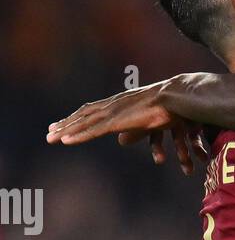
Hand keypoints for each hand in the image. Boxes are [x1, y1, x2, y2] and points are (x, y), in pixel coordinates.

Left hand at [47, 81, 208, 174]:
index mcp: (121, 104)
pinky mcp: (120, 121)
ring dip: (66, 130)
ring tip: (51, 139)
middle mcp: (114, 105)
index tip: (63, 125)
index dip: (77, 118)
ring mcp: (116, 112)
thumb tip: (121, 142)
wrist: (180, 97)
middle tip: (49, 133)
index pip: (93, 111)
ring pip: (84, 123)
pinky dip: (79, 135)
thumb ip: (133, 131)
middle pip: (84, 115)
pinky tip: (66, 141)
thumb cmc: (171, 108)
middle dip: (66, 124)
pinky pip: (94, 130)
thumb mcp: (149, 122)